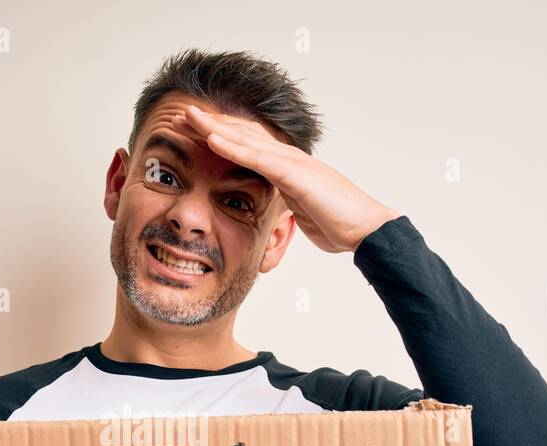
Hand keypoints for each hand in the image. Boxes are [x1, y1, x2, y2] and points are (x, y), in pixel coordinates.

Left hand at [171, 103, 399, 252]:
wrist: (366, 230)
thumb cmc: (337, 223)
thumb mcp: (300, 212)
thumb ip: (284, 203)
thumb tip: (274, 209)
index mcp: (285, 168)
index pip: (245, 146)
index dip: (218, 136)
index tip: (190, 132)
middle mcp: (286, 158)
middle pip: (241, 134)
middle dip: (209, 124)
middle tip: (180, 114)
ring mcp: (291, 162)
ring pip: (245, 138)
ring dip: (214, 126)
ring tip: (187, 115)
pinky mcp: (295, 174)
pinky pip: (257, 158)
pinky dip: (233, 147)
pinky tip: (211, 138)